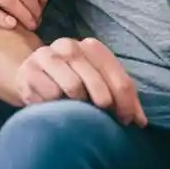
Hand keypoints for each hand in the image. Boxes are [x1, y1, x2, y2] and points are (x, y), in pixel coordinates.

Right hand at [16, 37, 147, 126]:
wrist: (29, 75)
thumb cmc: (70, 82)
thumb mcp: (98, 84)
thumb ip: (121, 98)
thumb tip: (140, 122)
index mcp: (91, 46)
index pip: (116, 75)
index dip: (126, 101)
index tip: (128, 121)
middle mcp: (69, 46)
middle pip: (96, 80)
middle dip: (106, 104)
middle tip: (106, 121)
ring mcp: (47, 56)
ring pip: (73, 87)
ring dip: (78, 105)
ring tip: (77, 111)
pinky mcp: (29, 71)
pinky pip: (50, 95)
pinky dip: (56, 106)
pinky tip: (55, 107)